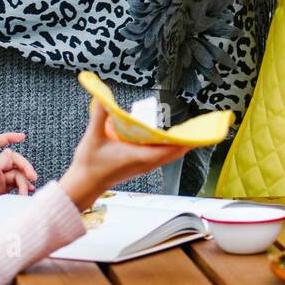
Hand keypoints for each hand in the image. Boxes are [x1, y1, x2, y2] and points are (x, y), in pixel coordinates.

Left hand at [0, 132, 38, 215]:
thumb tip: (9, 151)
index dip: (7, 137)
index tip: (22, 137)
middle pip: (12, 159)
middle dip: (24, 166)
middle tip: (33, 176)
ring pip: (17, 173)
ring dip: (24, 182)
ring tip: (25, 193)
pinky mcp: (3, 190)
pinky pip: (18, 183)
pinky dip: (24, 187)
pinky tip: (28, 192)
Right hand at [59, 102, 191, 211]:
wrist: (83, 185)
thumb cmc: (88, 164)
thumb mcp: (93, 137)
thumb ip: (99, 116)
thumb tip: (104, 99)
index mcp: (139, 157)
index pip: (169, 150)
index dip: (185, 142)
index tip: (199, 134)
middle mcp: (145, 163)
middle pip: (174, 153)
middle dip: (188, 141)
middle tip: (202, 129)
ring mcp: (143, 166)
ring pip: (169, 156)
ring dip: (180, 145)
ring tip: (191, 132)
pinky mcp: (139, 167)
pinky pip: (161, 157)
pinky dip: (170, 149)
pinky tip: (170, 141)